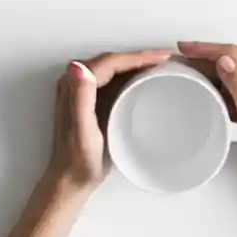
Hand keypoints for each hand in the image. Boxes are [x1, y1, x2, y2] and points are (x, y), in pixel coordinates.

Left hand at [49, 50, 171, 192]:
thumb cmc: (78, 161)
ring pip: (113, 68)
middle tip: (166, 58)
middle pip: (111, 61)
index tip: (161, 58)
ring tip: (160, 65)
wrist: (71, 180)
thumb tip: (78, 66)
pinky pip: (113, 80)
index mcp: (73, 86)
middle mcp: (75, 83)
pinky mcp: (91, 102)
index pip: (109, 62)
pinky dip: (130, 76)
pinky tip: (145, 79)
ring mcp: (83, 92)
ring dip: (136, 64)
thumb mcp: (82, 130)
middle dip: (139, 57)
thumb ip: (80, 97)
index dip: (136, 57)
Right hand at [178, 42, 236, 178]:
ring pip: (234, 66)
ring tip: (188, 71)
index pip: (232, 52)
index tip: (184, 47)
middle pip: (232, 56)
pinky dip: (223, 80)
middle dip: (205, 58)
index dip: (204, 49)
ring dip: (212, 70)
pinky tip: (207, 84)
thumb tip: (223, 61)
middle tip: (180, 59)